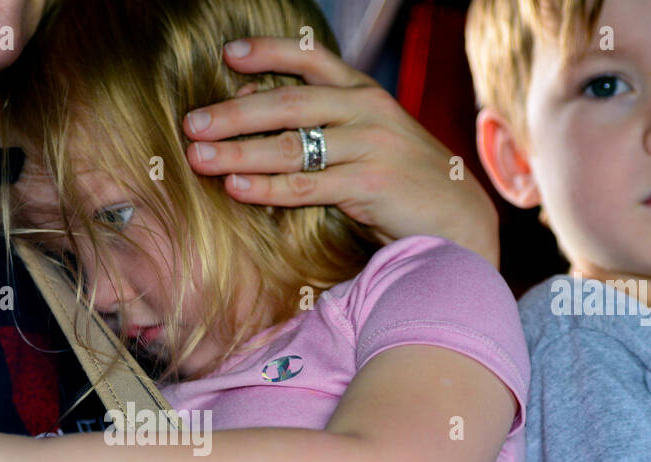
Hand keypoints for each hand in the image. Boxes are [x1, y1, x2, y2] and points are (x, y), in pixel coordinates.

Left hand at [183, 37, 500, 265]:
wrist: (458, 221)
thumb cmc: (401, 183)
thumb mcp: (364, 141)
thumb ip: (317, 123)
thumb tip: (249, 103)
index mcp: (364, 94)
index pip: (312, 60)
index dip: (269, 52)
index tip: (227, 54)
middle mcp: (367, 112)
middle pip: (289, 103)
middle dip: (234, 113)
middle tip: (192, 122)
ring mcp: (371, 146)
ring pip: (291, 145)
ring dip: (239, 151)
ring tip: (198, 156)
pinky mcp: (370, 184)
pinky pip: (305, 185)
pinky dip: (266, 186)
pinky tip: (235, 186)